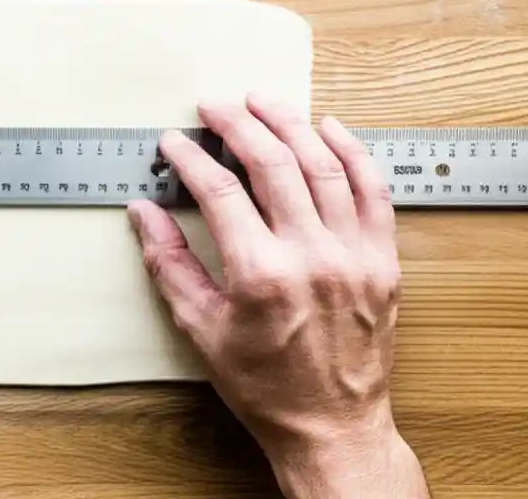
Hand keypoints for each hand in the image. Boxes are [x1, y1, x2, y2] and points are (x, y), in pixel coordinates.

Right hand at [128, 94, 427, 498]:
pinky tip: (329, 129)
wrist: (332, 426)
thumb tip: (144, 213)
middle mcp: (312, 256)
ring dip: (291, 125)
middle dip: (238, 125)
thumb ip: (169, 264)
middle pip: (272, 164)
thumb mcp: (200, 329)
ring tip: (264, 101)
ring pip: (323, 166)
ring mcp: (354, 255)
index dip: (190, 158)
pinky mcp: (383, 260)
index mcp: (260, 274)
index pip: (218, 191)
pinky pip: (373, 190)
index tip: (173, 142)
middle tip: (214, 105)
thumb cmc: (264, 386)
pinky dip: (352, 152)